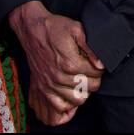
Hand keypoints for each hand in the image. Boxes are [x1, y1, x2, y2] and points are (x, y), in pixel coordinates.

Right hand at [10, 2, 103, 124]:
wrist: (32, 30)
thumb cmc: (54, 28)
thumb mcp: (77, 29)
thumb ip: (91, 47)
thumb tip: (101, 64)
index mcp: (70, 63)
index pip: (96, 75)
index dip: (100, 69)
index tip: (96, 64)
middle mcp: (60, 76)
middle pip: (89, 88)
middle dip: (94, 80)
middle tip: (90, 72)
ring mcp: (50, 84)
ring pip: (77, 100)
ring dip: (83, 92)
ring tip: (82, 82)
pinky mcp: (43, 88)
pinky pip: (59, 106)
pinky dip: (68, 105)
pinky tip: (71, 94)